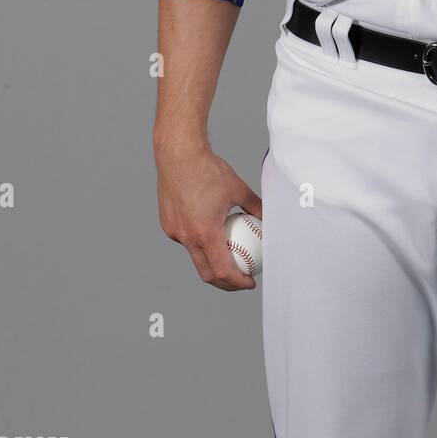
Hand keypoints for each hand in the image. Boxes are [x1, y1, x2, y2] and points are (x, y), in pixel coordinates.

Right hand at [155, 143, 262, 290]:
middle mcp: (187, 237)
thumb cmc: (206, 169)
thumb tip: (268, 217)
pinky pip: (186, 240)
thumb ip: (254, 206)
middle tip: (240, 278)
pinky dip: (200, 243)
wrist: (178, 154)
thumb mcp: (237, 189)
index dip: (238, 282)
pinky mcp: (168, 225)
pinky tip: (211, 232)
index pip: (223, 270)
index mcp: (205, 232)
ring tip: (228, 257)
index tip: (250, 282)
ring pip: (195, 256)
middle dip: (225, 283)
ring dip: (211, 262)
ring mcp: (175, 232)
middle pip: (206, 273)